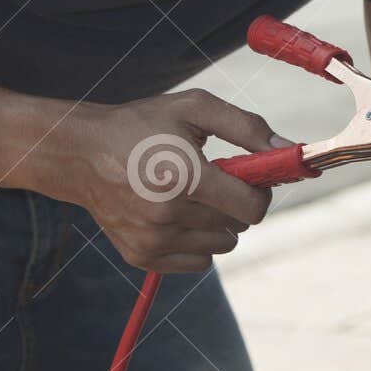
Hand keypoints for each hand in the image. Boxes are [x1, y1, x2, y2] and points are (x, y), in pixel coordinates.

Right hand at [61, 89, 282, 272]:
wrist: (81, 154)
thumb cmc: (142, 125)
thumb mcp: (195, 109)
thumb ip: (246, 127)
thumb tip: (289, 150)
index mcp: (185, 176)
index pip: (253, 208)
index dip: (261, 192)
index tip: (249, 178)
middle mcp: (168, 214)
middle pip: (239, 226)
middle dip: (236, 202)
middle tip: (212, 179)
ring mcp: (153, 240)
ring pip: (222, 245)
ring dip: (218, 223)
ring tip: (191, 195)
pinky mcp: (142, 257)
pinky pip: (198, 261)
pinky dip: (198, 242)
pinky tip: (176, 214)